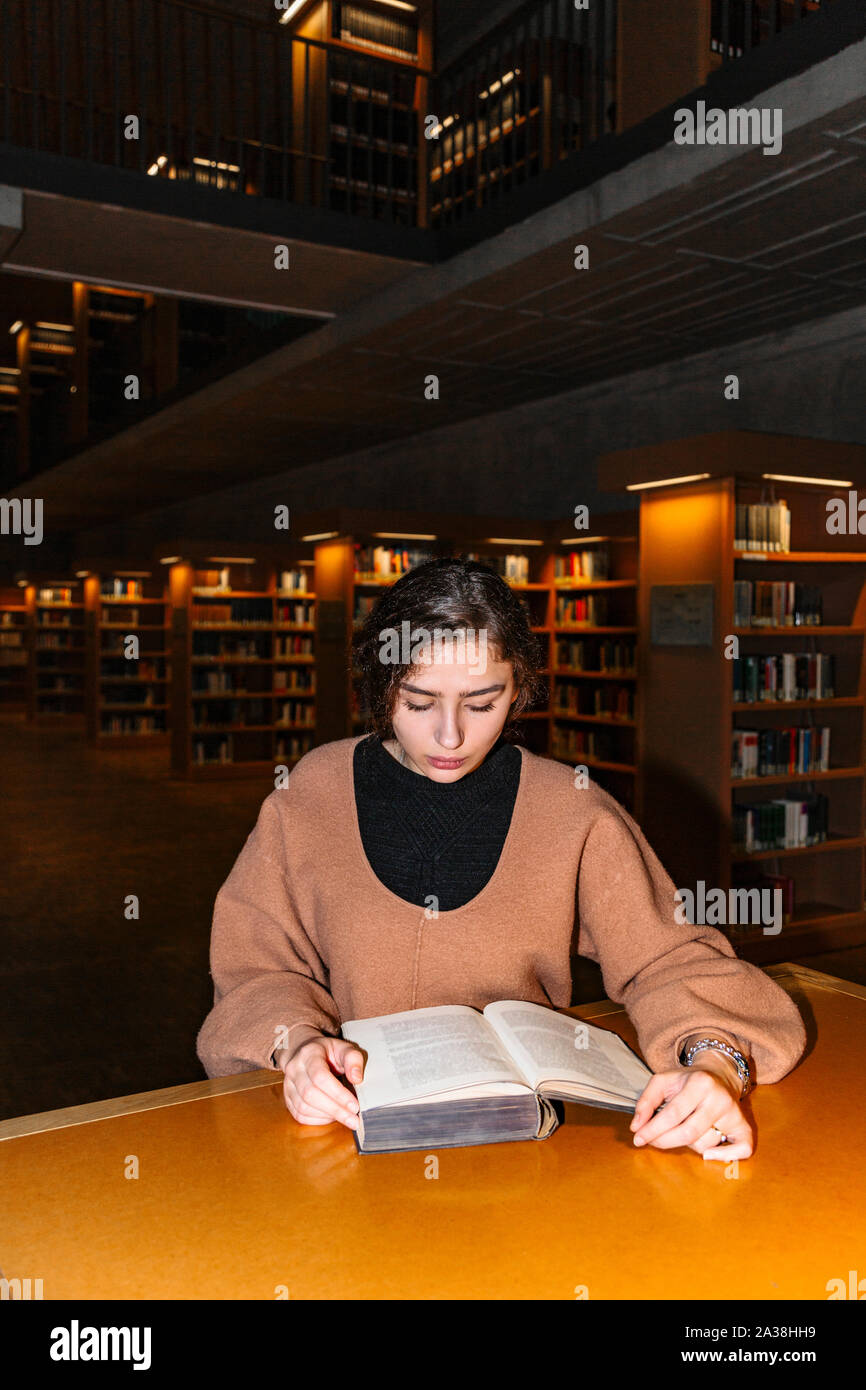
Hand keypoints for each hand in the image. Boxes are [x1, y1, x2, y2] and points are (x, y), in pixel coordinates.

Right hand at [276, 1030, 365, 1129]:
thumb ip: (353, 1059)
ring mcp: (288, 1085)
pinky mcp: (288, 1098)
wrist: (303, 1051)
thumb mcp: (343, 1047)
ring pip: (303, 1107)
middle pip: (310, 1094)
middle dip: (334, 1110)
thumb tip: (357, 1078)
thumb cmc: (326, 1051)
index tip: (354, 1106)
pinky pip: (299, 1115)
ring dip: (326, 1116)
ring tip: (345, 1117)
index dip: (338, 1094)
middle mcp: (294, 1069)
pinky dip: (317, 1120)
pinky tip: (331, 1117)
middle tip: (354, 1119)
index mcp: (309, 1054)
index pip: (320, 1076)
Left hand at [629, 1067, 752, 1160]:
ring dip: (686, 1144)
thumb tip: (636, 1127)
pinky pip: (741, 1150)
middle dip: (664, 1141)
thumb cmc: (687, 1081)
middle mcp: (720, 1098)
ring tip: (682, 1129)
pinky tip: (708, 1155)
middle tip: (649, 1141)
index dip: (653, 1129)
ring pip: (705, 1144)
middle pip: (688, 1133)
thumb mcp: (663, 1081)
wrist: (719, 1074)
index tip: (638, 1138)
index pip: (673, 1114)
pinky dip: (725, 1157)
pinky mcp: (744, 1127)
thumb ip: (646, 1101)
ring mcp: (734, 1114)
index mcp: (700, 1083)